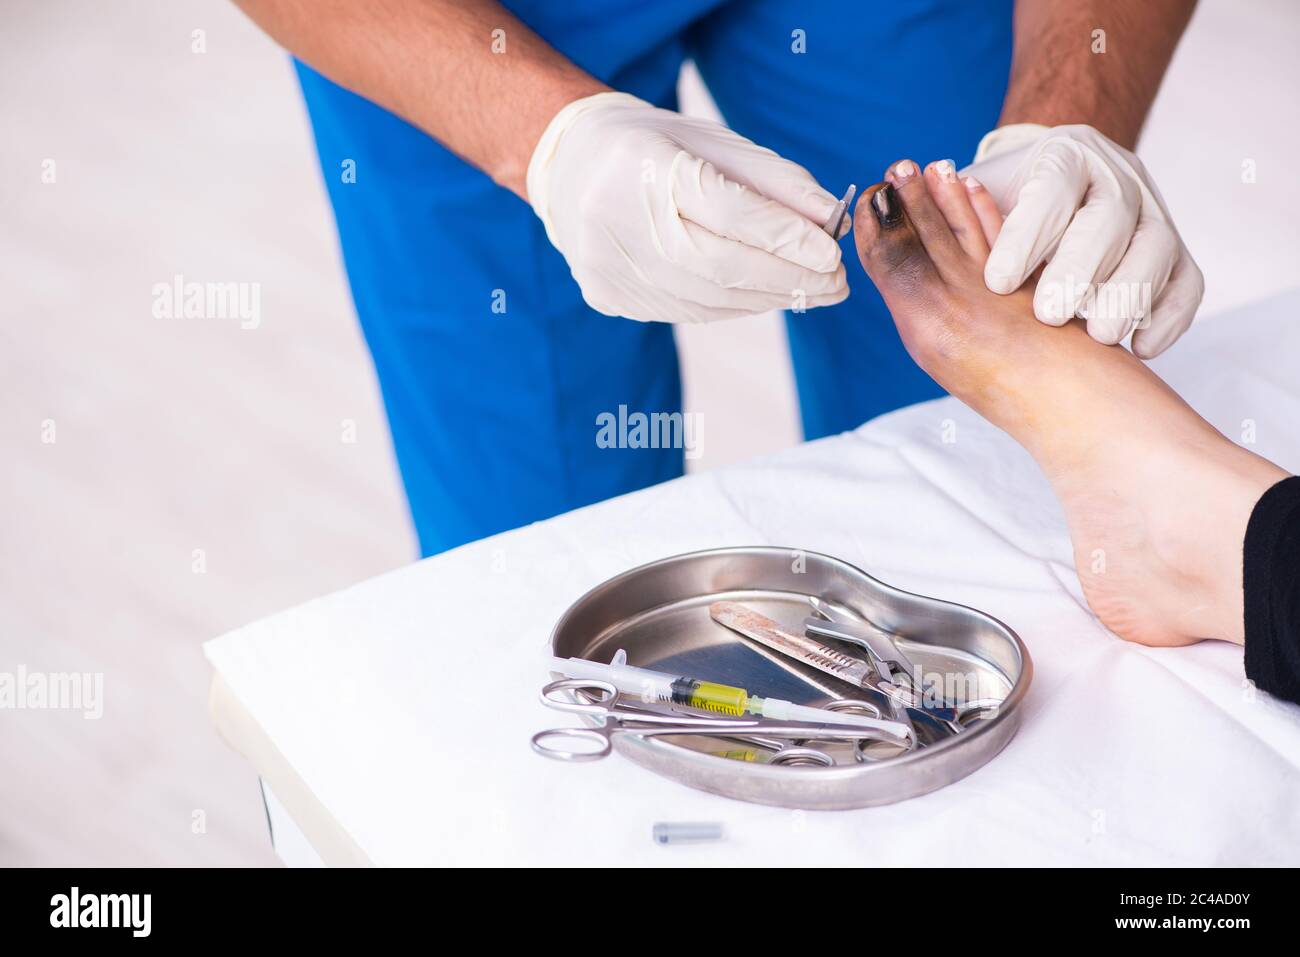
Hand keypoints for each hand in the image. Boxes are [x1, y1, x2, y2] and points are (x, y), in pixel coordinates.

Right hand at [526, 92, 848, 323]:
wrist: (568, 165)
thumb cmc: (653, 147)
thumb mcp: (714, 143)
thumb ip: (775, 181)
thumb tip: (830, 223)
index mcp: (643, 165)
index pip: (728, 211)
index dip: (785, 238)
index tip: (833, 255)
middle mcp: (617, 220)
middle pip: (720, 266)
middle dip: (788, 279)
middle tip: (836, 284)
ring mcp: (608, 266)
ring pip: (708, 300)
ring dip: (768, 298)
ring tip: (811, 291)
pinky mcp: (607, 295)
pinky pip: (688, 310)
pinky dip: (736, 306)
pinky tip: (765, 295)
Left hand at [963, 123, 1203, 357]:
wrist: (1059, 191)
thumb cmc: (1004, 204)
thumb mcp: (970, 196)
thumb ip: (943, 209)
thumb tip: (890, 213)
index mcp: (1064, 156)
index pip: (1051, 188)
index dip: (1026, 236)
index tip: (996, 281)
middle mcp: (1117, 177)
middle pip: (1110, 219)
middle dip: (1078, 270)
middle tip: (1048, 313)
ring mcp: (1153, 214)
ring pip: (1156, 249)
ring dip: (1127, 295)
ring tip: (1096, 336)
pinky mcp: (1177, 254)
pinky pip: (1188, 284)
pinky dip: (1168, 317)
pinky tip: (1138, 348)